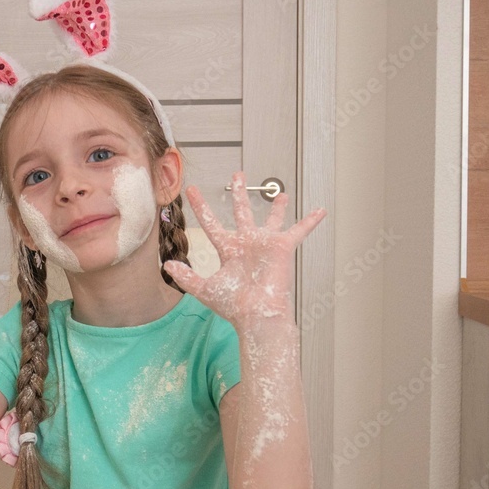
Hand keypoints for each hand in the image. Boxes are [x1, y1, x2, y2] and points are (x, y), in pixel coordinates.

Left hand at [163, 171, 324, 326]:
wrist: (256, 314)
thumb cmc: (234, 305)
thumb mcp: (205, 288)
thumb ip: (186, 276)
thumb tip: (167, 266)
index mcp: (228, 250)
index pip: (212, 223)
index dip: (201, 207)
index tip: (191, 191)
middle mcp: (247, 244)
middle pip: (241, 212)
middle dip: (238, 193)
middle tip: (236, 174)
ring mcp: (265, 245)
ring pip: (270, 218)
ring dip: (276, 207)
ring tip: (280, 193)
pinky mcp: (282, 248)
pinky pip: (299, 230)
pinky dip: (310, 221)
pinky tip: (320, 211)